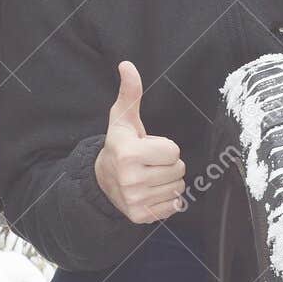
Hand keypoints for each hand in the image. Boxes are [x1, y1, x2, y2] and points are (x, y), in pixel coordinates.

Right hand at [94, 61, 186, 222]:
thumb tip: (128, 65)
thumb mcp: (123, 118)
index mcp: (128, 154)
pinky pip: (175, 205)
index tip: (147, 147)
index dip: (164, 146)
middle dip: (168, 163)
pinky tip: (152, 190)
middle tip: (149, 162)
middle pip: (179, 169)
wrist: (103, 179)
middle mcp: (131, 180)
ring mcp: (136, 201)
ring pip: (179, 187)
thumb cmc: (119, 144)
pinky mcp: (142, 216)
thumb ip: (130, 92)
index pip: (174, 150)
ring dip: (169, 180)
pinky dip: (168, 198)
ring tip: (150, 175)